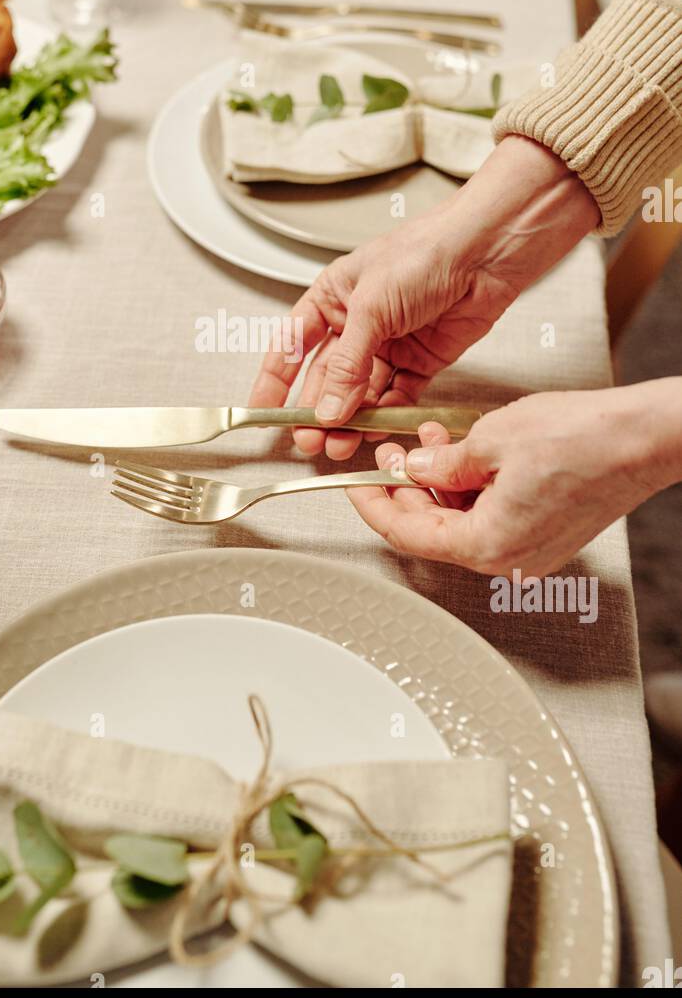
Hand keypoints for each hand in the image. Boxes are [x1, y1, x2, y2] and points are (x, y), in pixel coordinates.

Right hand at [249, 136, 599, 459]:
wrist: (486, 253)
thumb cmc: (425, 253)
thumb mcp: (371, 308)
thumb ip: (347, 364)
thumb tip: (327, 410)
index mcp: (332, 298)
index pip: (292, 347)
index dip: (274, 383)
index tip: (261, 414)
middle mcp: (356, 324)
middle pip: (326, 379)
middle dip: (317, 412)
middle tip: (310, 440)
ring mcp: (389, 345)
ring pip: (360, 394)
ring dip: (350, 420)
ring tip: (341, 443)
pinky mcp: (421, 362)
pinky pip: (397, 397)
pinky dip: (386, 416)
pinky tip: (377, 430)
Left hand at [348, 381, 681, 576]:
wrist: (642, 439)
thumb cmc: (581, 439)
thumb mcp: (489, 440)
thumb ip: (441, 462)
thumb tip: (412, 468)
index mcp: (486, 544)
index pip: (406, 534)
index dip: (373, 504)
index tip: (354, 482)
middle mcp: (507, 558)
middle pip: (432, 531)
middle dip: (405, 488)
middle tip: (390, 452)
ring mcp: (529, 550)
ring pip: (461, 522)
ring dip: (438, 483)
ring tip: (429, 441)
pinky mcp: (546, 534)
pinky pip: (490, 517)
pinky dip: (470, 488)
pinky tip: (464, 453)